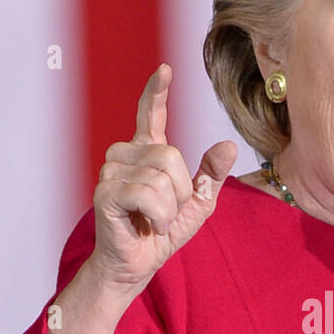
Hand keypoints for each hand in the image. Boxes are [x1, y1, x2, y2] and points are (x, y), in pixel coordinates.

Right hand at [90, 65, 236, 293]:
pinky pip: (146, 193)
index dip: (157, 92)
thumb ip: (211, 174)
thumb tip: (229, 144)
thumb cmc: (162, 232)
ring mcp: (110, 172)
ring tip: (155, 219)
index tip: (165, 69)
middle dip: (180, 190)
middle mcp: (125, 156)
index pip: (150, 114)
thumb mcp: (198, 202)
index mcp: (146, 153)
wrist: (138, 264)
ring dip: (169, 207)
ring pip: (160, 177)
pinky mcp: (105, 192)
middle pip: (170, 154)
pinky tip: (148, 225)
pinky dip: (158, 215)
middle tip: (167, 211)